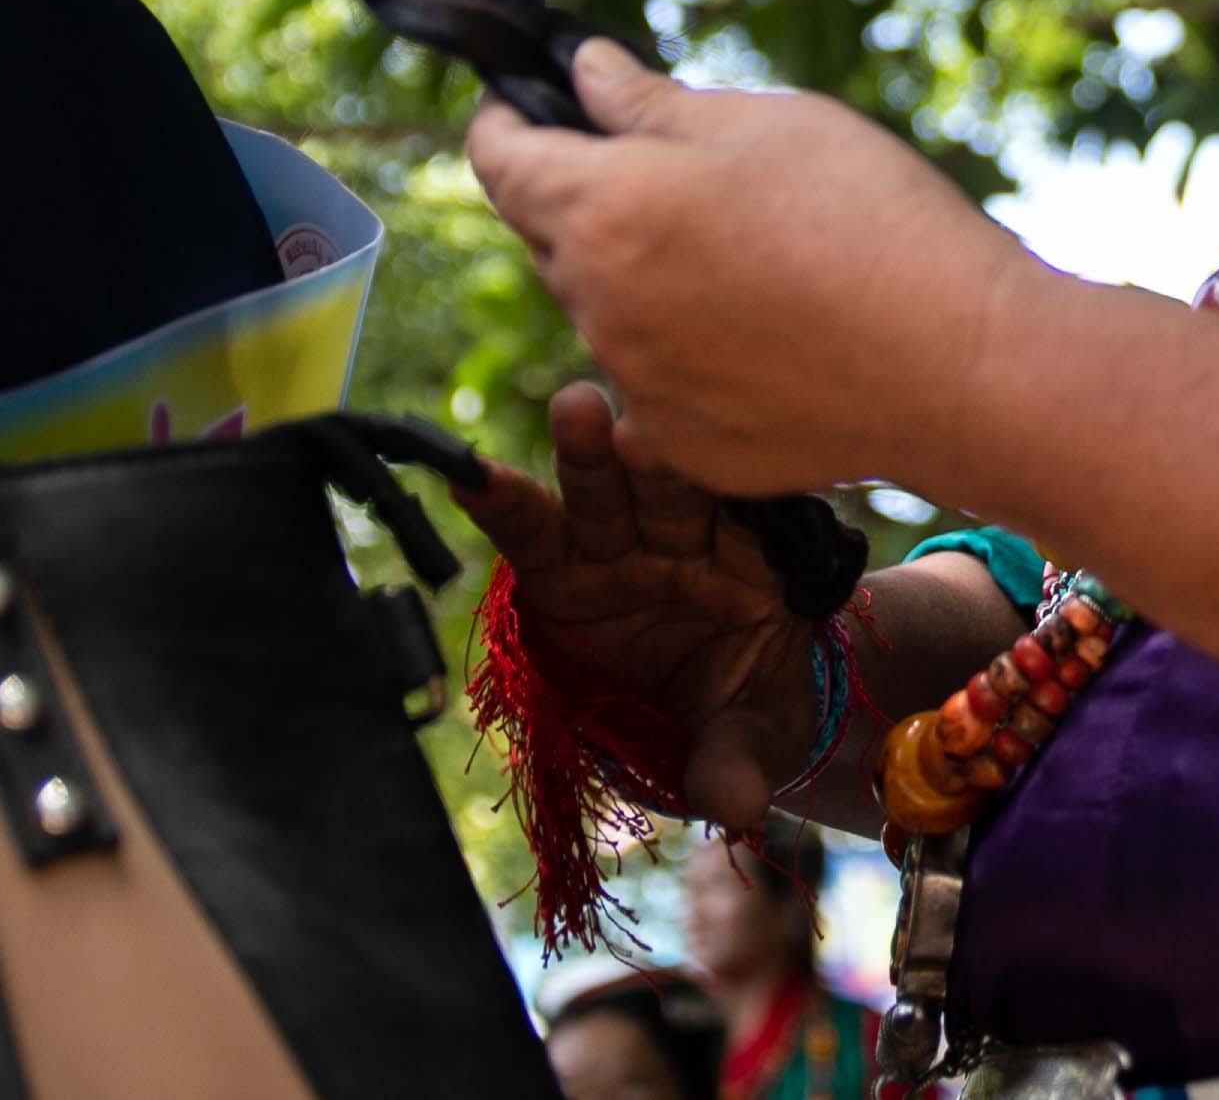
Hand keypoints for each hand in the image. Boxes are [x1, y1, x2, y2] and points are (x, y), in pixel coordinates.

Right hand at [458, 383, 819, 826]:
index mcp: (748, 566)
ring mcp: (617, 552)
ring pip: (601, 496)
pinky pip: (530, 533)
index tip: (700, 461)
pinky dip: (500, 501)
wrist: (704, 728)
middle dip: (648, 455)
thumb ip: (737, 762)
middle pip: (665, 490)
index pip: (735, 517)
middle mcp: (679, 543)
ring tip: (574, 408)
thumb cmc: (746, 714)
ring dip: (588, 455)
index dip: (718, 493)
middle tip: (628, 417)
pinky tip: (468, 474)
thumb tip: (740, 808)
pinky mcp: (559, 572)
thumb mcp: (750, 743)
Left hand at [466, 40, 1042, 494]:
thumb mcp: (763, 124)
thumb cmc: (868, 219)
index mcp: (599, 210)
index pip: (496, 157)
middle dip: (590, 199)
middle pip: (551, 238)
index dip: (507, 119)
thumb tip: (580, 71)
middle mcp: (594, 307)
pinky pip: (659, 386)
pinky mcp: (685, 448)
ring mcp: (635, 390)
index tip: (534, 101)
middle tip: (688, 177)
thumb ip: (648, 102)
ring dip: (645, 278)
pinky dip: (693, 353)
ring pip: (608, 312)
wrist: (963, 367)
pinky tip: (777, 333)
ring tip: (756, 259)